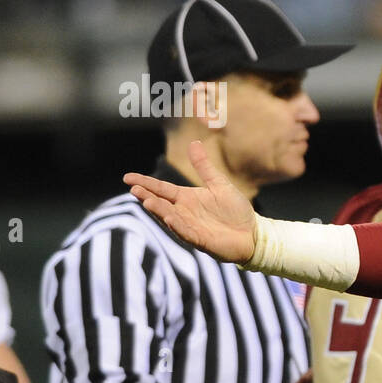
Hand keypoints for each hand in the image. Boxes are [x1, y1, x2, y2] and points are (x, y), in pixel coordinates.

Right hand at [124, 141, 256, 262]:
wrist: (253, 233)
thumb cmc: (236, 211)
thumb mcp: (218, 184)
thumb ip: (204, 167)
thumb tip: (194, 142)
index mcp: (187, 198)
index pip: (162, 189)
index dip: (145, 183)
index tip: (127, 178)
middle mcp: (184, 212)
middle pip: (161, 203)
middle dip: (147, 196)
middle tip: (133, 189)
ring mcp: (191, 227)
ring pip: (170, 217)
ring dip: (158, 210)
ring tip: (146, 201)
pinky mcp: (200, 240)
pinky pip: (186, 232)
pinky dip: (177, 225)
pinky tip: (169, 217)